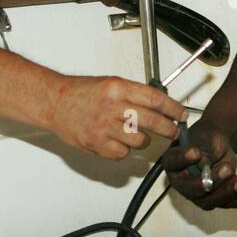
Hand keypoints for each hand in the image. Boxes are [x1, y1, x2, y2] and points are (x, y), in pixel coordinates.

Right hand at [50, 76, 186, 159]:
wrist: (55, 103)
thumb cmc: (82, 92)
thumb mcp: (111, 83)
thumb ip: (135, 93)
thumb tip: (161, 103)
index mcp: (118, 88)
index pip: (155, 99)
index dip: (174, 108)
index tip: (181, 114)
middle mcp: (112, 107)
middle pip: (152, 121)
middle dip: (169, 128)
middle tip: (173, 130)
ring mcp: (103, 127)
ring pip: (140, 141)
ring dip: (143, 139)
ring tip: (136, 133)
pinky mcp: (96, 144)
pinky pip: (122, 153)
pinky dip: (124, 150)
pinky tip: (119, 141)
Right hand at [164, 119, 236, 208]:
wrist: (218, 145)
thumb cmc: (207, 139)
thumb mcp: (206, 138)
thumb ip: (205, 150)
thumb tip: (204, 164)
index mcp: (174, 162)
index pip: (173, 163)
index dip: (183, 159)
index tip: (195, 153)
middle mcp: (182, 182)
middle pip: (192, 190)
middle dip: (211, 181)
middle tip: (226, 169)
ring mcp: (197, 194)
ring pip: (210, 201)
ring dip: (228, 192)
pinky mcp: (213, 199)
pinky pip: (225, 203)